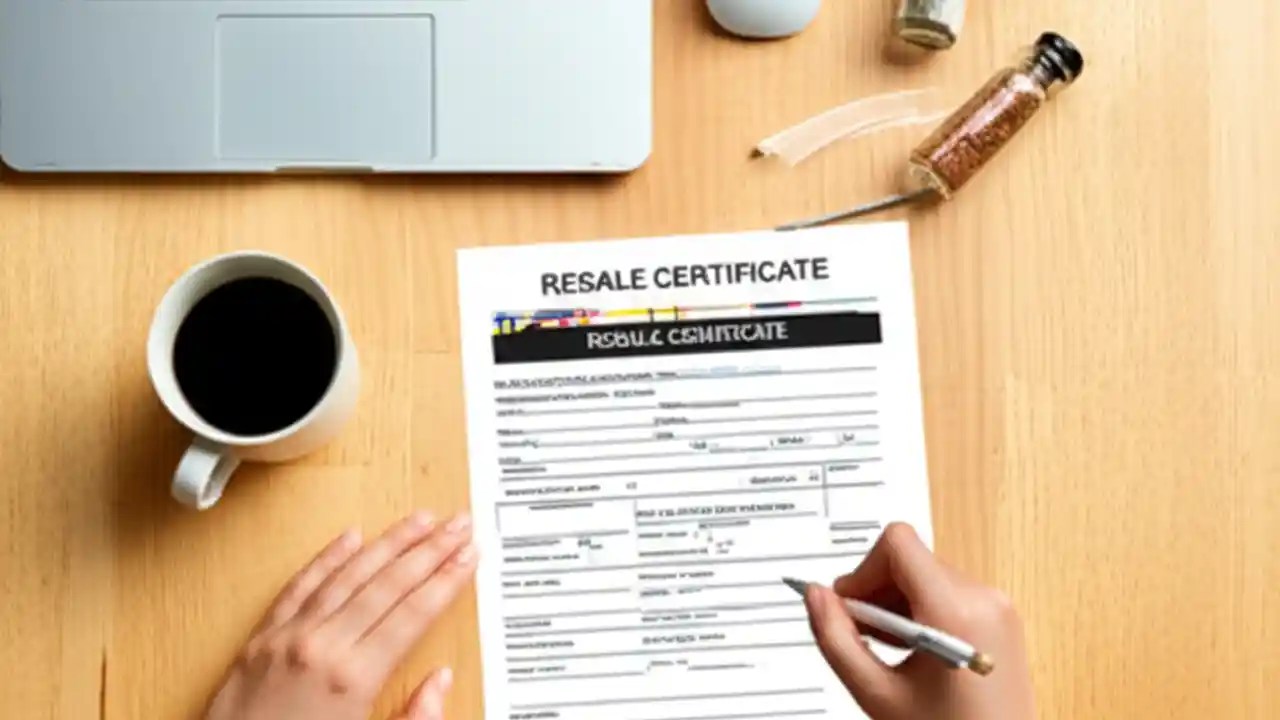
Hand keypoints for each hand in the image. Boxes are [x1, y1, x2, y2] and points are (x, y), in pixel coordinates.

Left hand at [205, 511, 477, 719]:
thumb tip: (440, 683)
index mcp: (353, 680)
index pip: (414, 613)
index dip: (446, 580)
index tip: (468, 557)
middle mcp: (320, 647)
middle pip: (387, 585)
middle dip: (428, 551)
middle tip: (456, 525)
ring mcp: (287, 638)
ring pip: (347, 575)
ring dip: (387, 543)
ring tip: (418, 521)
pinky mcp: (259, 639)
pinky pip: (299, 587)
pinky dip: (326, 559)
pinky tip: (350, 537)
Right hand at [804, 523, 1034, 719]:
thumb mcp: (878, 694)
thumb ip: (837, 640)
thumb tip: (815, 596)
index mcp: (955, 611)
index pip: (897, 544)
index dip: (862, 570)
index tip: (847, 605)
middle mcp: (983, 598)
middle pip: (910, 559)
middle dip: (875, 590)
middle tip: (859, 633)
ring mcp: (997, 607)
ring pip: (926, 575)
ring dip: (895, 602)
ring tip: (887, 647)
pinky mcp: (1000, 617)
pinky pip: (948, 592)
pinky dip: (919, 610)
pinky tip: (910, 648)